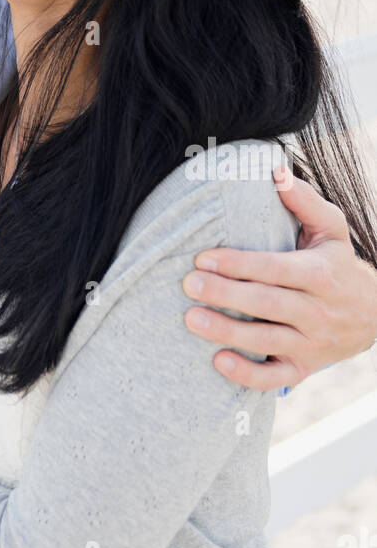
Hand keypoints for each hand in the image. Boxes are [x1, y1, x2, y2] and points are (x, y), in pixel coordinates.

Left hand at [182, 163, 376, 389]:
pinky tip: (218, 361)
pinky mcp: (303, 368)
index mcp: (319, 273)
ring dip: (227, 332)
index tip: (202, 256)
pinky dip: (247, 375)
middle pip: (267, 304)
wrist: (375, 314)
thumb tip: (274, 169)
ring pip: (267, 341)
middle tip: (189, 285)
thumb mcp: (331, 228)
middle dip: (226, 295)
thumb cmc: (338, 263)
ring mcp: (310, 343)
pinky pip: (274, 378)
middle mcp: (316, 310)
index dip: (238, 264)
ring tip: (191, 319)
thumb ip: (303, 200)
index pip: (274, 268)